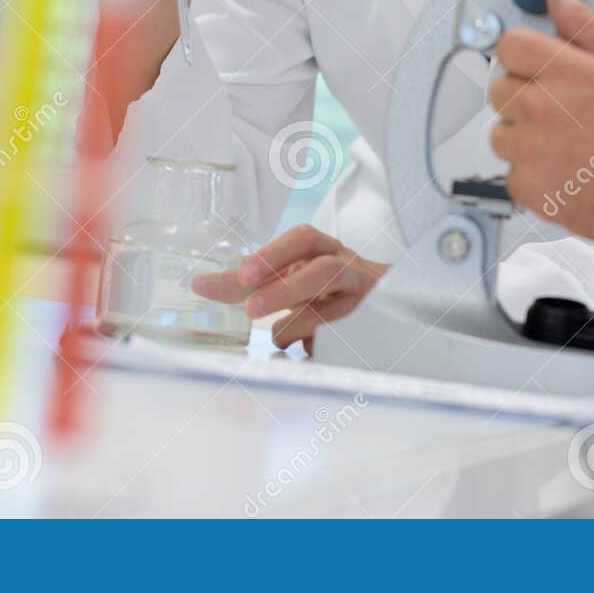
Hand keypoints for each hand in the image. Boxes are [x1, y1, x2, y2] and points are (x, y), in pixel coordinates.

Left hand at [191, 224, 387, 352]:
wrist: (391, 299)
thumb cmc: (330, 285)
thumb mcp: (299, 272)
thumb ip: (256, 280)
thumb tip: (202, 285)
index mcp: (327, 250)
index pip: (303, 240)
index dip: (275, 254)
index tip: (243, 275)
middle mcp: (349, 270)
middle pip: (324, 272)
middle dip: (285, 289)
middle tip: (251, 310)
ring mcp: (362, 302)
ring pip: (333, 312)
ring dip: (295, 327)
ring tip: (276, 336)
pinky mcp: (368, 331)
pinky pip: (338, 346)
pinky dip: (314, 351)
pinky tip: (301, 352)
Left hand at [489, 0, 593, 270]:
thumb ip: (586, 26)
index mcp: (564, 72)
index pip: (509, 46)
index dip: (526, 54)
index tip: (542, 68)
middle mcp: (539, 109)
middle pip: (499, 88)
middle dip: (525, 94)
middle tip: (563, 109)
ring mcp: (530, 151)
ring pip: (500, 132)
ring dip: (523, 135)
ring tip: (565, 142)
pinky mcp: (528, 188)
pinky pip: (510, 171)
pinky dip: (531, 173)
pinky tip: (565, 169)